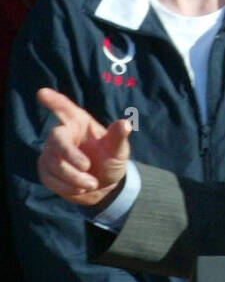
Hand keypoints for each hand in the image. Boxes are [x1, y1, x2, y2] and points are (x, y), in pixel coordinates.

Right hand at [36, 88, 131, 207]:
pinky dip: (67, 187)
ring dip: (74, 177)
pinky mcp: (45, 170)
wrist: (104, 186)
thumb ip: (118, 137)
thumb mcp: (118, 150)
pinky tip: (81, 188)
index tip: (42, 92)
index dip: (54, 101)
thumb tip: (125, 124)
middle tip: (87, 167)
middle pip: (56, 140)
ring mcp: (50, 153)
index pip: (65, 109)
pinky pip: (50, 179)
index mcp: (79, 123)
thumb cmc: (110, 161)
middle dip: (70, 155)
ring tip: (92, 183)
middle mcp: (62, 134)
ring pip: (54, 163)